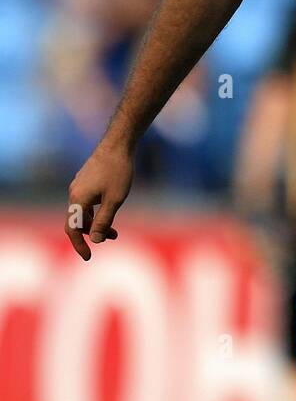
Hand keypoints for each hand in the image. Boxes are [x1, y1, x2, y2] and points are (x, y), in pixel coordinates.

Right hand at [66, 139, 134, 259]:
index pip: (72, 229)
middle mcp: (74, 193)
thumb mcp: (114, 199)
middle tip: (113, 238)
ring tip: (115, 230)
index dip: (79, 245)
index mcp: (78, 199)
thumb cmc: (118, 171)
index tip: (88, 257)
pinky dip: (96, 210)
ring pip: (83, 211)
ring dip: (97, 222)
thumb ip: (104, 221)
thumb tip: (96, 241)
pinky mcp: (85, 180)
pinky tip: (110, 209)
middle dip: (93, 233)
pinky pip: (86, 202)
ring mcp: (79, 185)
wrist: (118, 143)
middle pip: (78, 221)